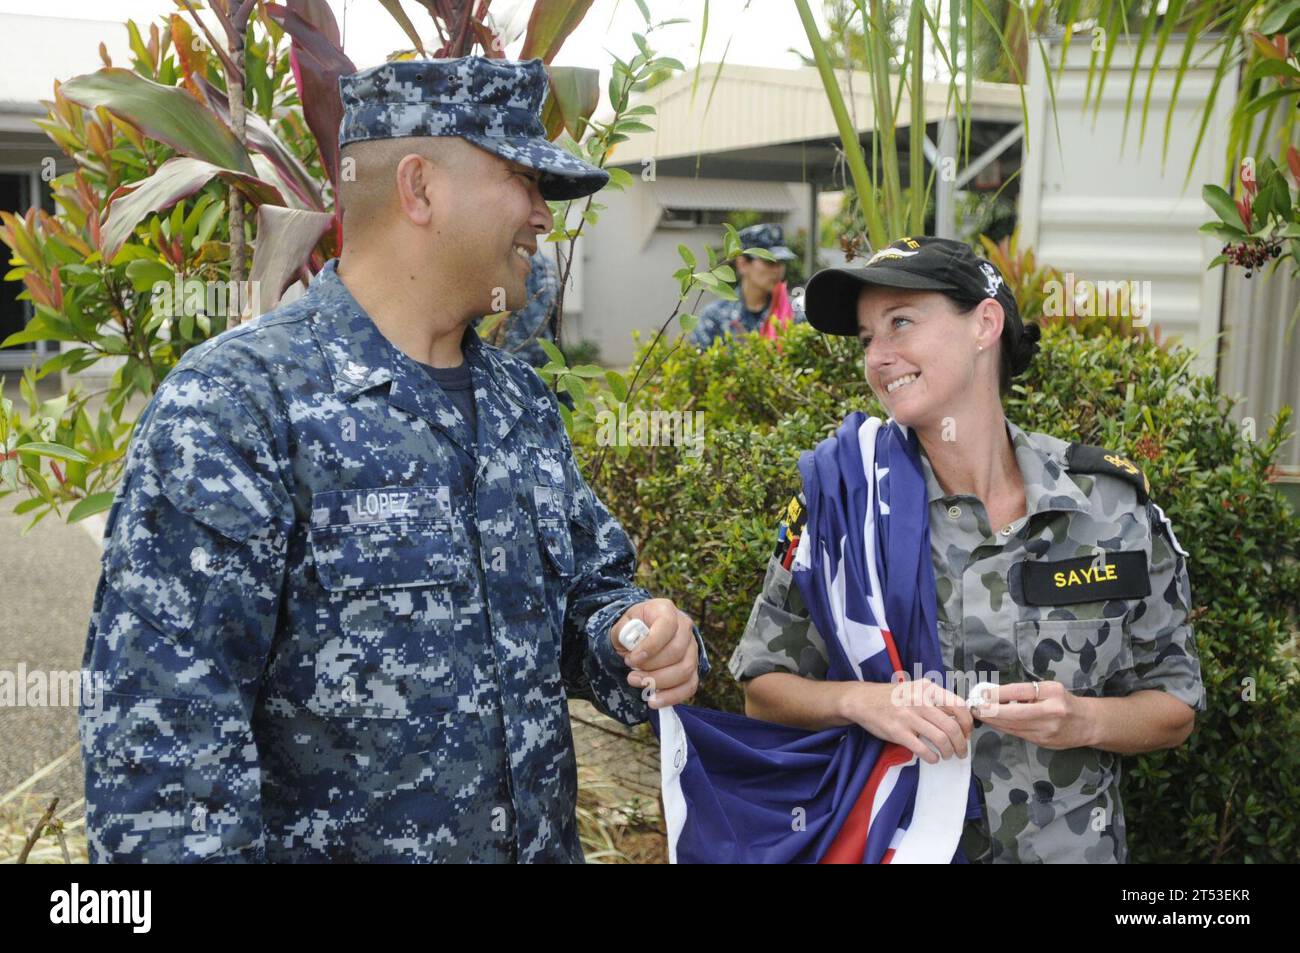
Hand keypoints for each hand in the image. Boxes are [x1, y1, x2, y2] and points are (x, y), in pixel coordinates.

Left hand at [609, 598, 699, 708]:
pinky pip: (689, 686)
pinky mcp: (693, 668)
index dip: (650, 646)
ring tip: (637, 684)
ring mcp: (692, 648)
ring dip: (659, 682)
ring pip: (684, 670)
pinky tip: (653, 701)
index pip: (667, 626)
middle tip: (631, 675)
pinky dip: (671, 696)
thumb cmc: (631, 629)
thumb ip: (625, 633)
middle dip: (651, 668)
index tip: (631, 660)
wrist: (638, 635)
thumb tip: (633, 647)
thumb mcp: (623, 625)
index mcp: (666, 610)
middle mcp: (685, 627)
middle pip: (677, 652)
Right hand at [841, 677, 973, 763]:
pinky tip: (932, 758)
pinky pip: (923, 749)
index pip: (958, 706)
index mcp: (927, 689)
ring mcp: (908, 717)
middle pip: (951, 727)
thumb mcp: (915, 690)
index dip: (967, 723)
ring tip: (947, 755)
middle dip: (961, 744)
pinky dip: (932, 758)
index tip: (967, 733)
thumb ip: (935, 700)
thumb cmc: (891, 697)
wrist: (862, 700)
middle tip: (961, 751)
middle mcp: (920, 701)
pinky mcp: (898, 732)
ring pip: (940, 740)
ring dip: (948, 752)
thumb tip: (958, 719)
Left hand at [973, 680, 1094, 749]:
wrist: (1088, 723)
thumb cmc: (1064, 701)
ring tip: (978, 714)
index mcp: (1053, 693)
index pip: (1020, 691)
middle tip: (973, 707)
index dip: (998, 693)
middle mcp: (1051, 711)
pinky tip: (993, 722)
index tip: (982, 693)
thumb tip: (995, 693)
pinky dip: (1003, 727)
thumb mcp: (1050, 689)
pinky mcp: (1043, 742)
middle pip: (1014, 712)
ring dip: (993, 720)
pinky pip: (1017, 734)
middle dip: (990, 710)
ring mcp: (1047, 729)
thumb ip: (1027, 691)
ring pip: (1013, 725)